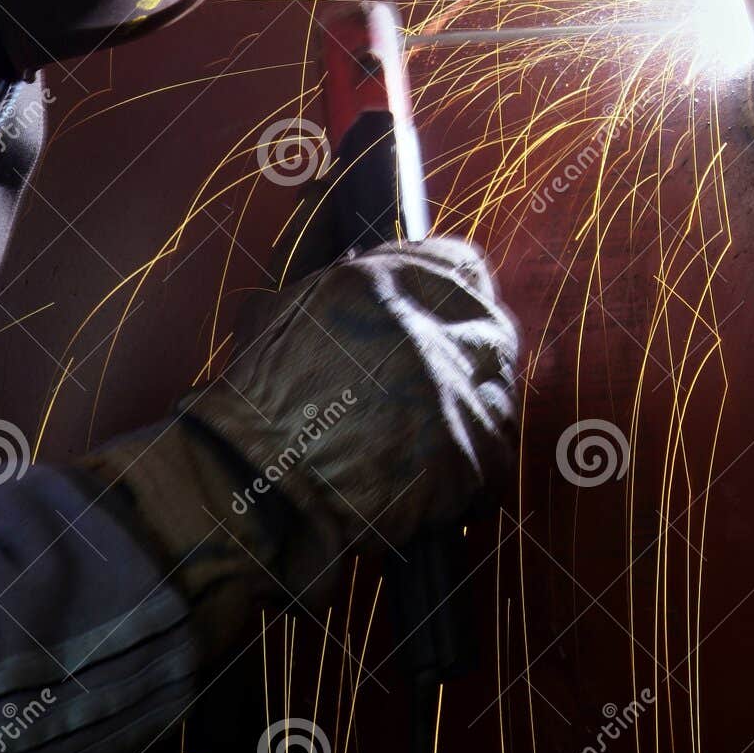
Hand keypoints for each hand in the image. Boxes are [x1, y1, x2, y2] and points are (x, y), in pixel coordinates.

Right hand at [184, 237, 517, 600]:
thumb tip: (371, 278)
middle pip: (493, 332)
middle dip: (472, 359)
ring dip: (473, 419)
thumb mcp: (284, 312)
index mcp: (386, 283)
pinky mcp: (468, 457)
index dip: (459, 294)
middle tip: (439, 393)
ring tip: (428, 445)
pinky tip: (434, 484)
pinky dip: (471, 475)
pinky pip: (493, 460)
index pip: (463, 266)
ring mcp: (454, 393)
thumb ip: (344, 289)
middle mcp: (430, 329)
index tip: (452, 318)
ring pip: (498, 398)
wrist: (255, 486)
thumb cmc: (256, 403)